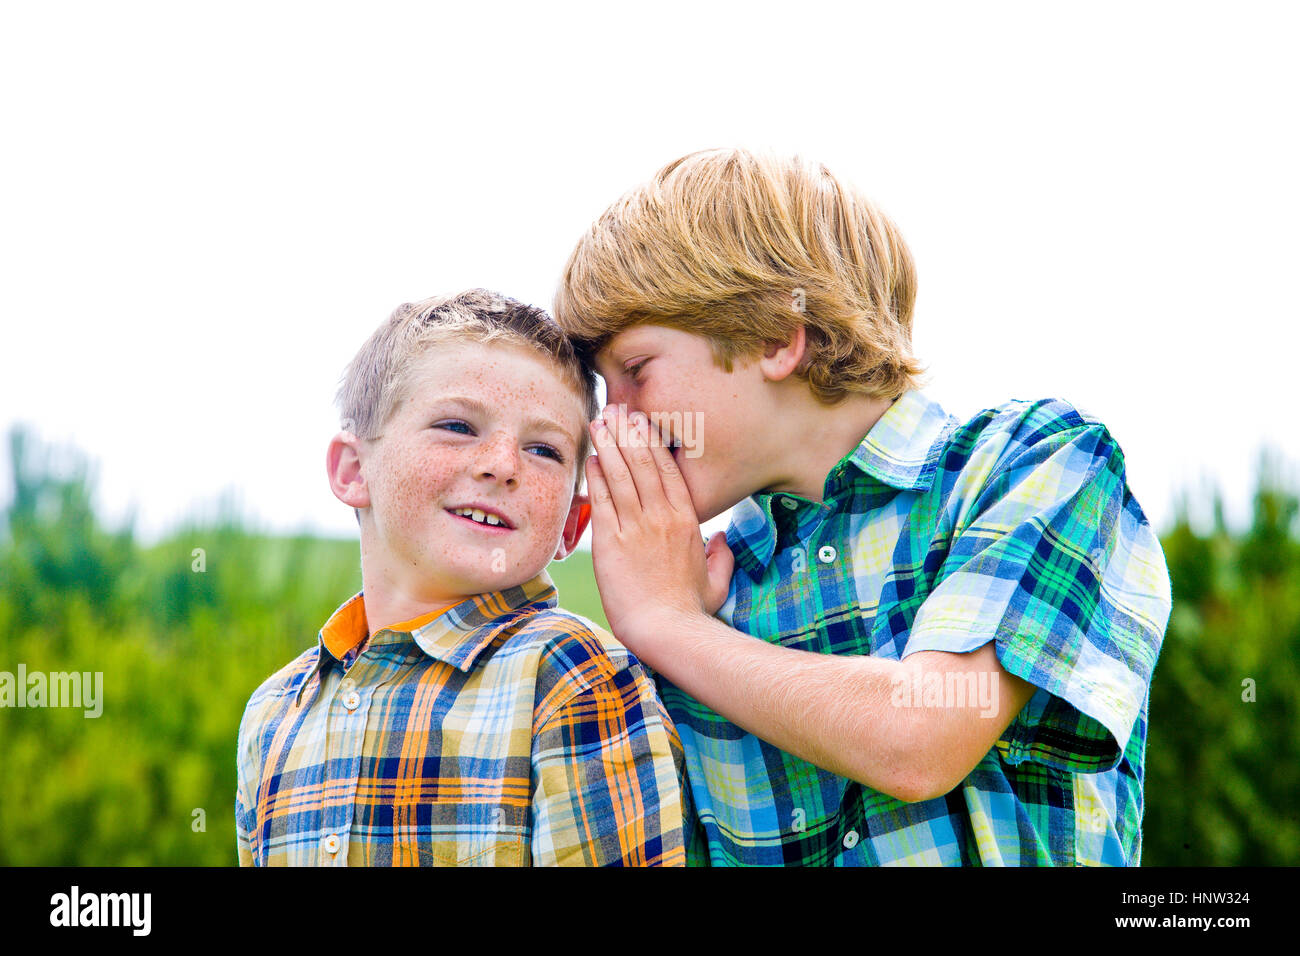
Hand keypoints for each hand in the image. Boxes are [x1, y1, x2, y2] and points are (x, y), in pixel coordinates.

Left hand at [584, 405, 733, 659]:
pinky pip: (602, 498)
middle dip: (629, 432)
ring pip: (622, 473)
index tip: (643, 423)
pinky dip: (596, 474)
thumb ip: (722, 556)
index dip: (654, 442)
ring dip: (609, 444)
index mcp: (687, 521)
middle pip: (644, 462)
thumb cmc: (691, 611)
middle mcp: (662, 516)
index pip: (670, 470)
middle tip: (616, 410)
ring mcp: (637, 526)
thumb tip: (724, 540)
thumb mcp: (717, 581)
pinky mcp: (612, 540)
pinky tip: (591, 456)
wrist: (667, 630)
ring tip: (599, 421)